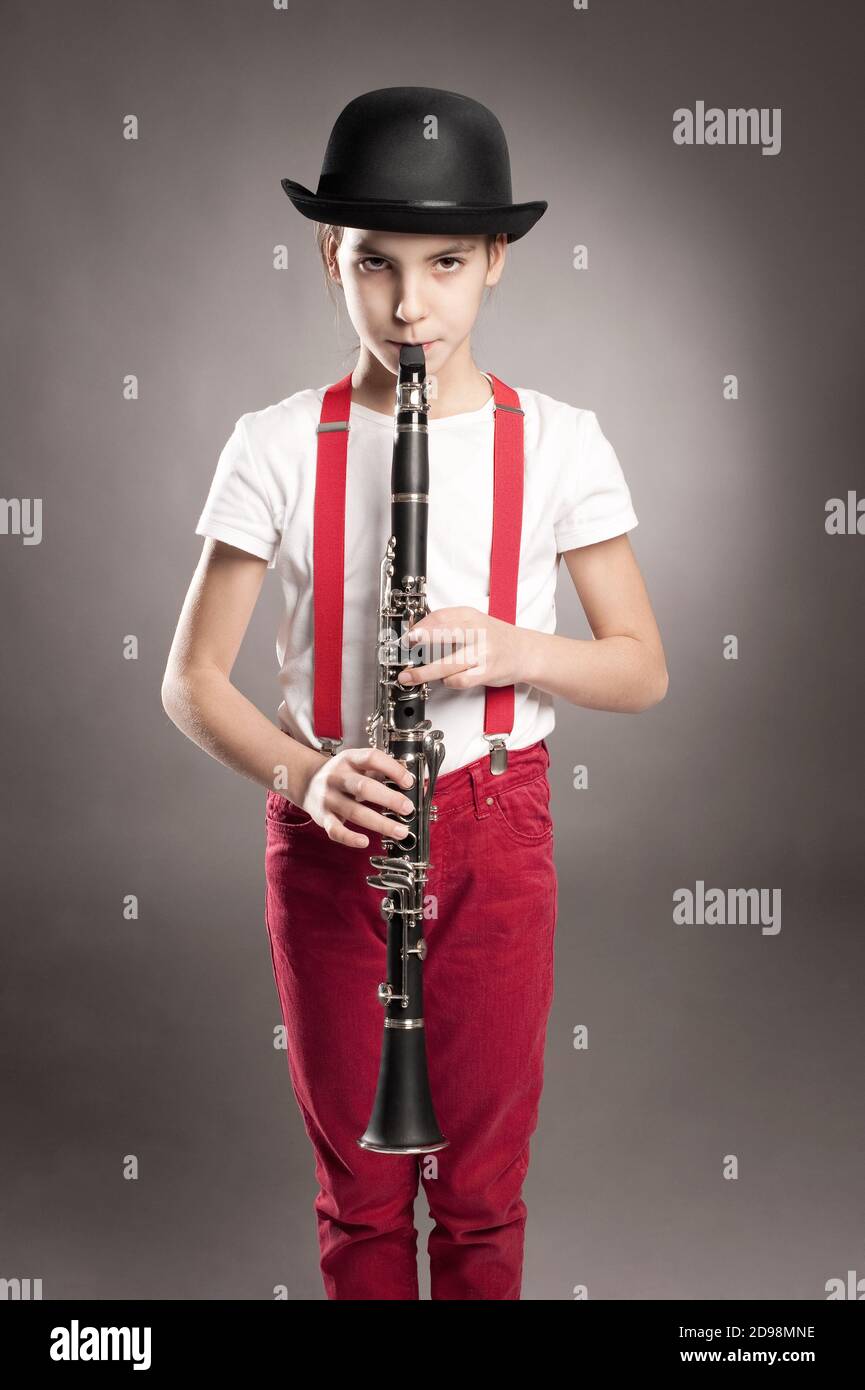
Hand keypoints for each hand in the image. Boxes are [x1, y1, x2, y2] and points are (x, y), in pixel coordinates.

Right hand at [297, 746, 416, 848]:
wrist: (306, 781)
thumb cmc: (341, 774)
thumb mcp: (357, 763)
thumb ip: (380, 769)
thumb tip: (409, 779)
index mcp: (349, 760)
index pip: (372, 759)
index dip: (393, 769)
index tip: (409, 782)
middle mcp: (337, 777)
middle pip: (364, 787)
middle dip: (389, 799)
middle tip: (408, 808)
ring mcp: (329, 798)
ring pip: (354, 812)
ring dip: (380, 823)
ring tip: (400, 831)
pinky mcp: (323, 817)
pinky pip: (335, 830)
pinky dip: (350, 838)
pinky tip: (365, 842)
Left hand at [397, 606, 527, 689]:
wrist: (525, 652)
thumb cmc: (494, 637)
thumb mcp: (473, 620)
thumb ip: (449, 623)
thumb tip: (417, 631)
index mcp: (470, 616)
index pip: (442, 617)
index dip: (421, 626)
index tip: (407, 635)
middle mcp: (476, 632)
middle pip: (446, 633)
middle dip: (424, 637)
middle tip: (407, 644)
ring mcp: (482, 653)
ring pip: (448, 664)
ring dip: (425, 673)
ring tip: (409, 677)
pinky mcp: (487, 672)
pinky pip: (461, 680)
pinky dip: (449, 681)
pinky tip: (445, 679)